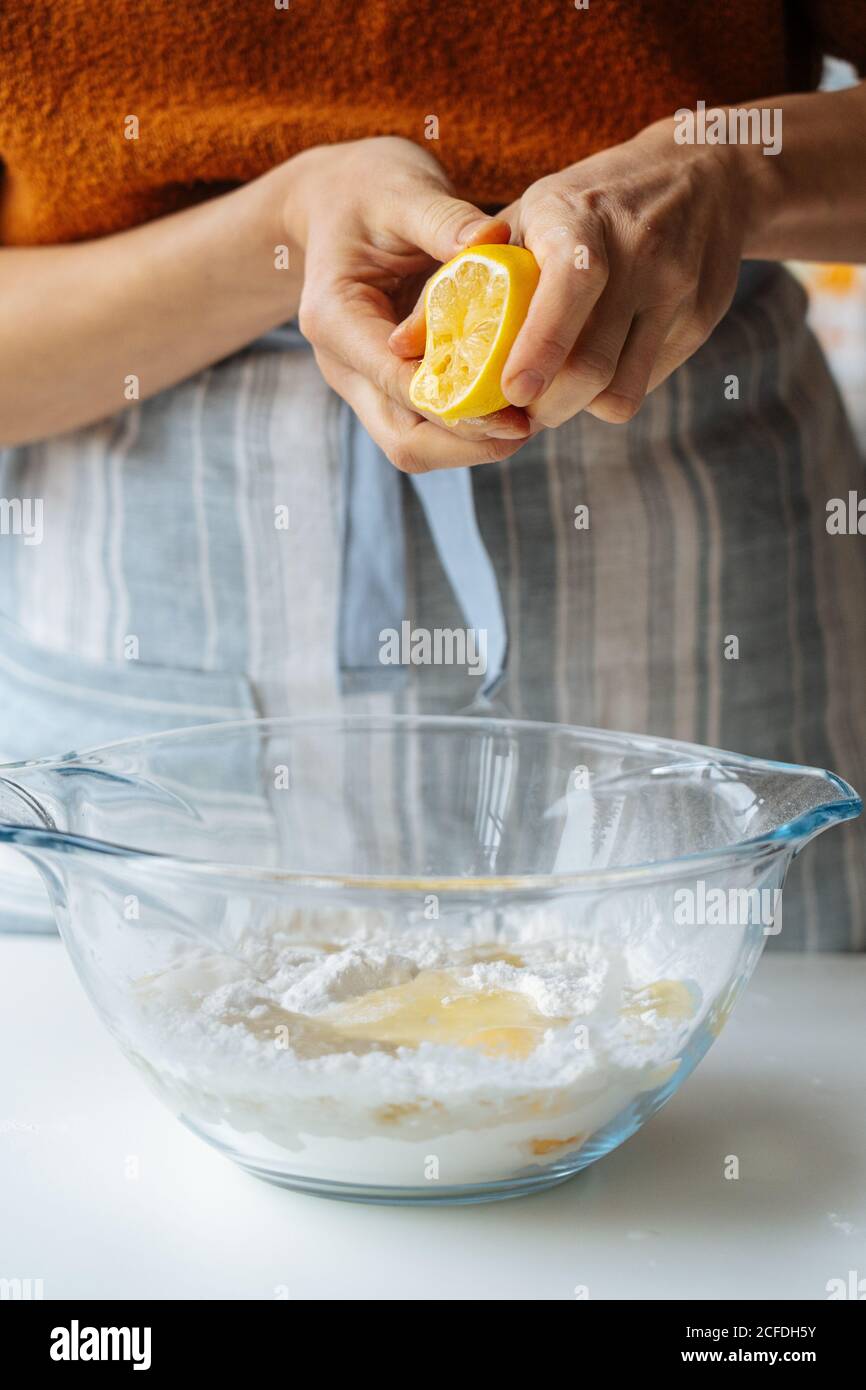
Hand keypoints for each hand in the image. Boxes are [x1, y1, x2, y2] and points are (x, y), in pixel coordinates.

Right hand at [283, 137, 529, 471]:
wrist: (334, 199)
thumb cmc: (368, 188)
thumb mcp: (403, 190)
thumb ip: (445, 218)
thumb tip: (494, 240)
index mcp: (335, 319)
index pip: (400, 385)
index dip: (458, 408)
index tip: (514, 415)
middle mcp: (342, 364)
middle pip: (404, 439)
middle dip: (466, 444)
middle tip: (528, 428)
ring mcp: (362, 381)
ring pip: (414, 446)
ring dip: (469, 445)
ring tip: (526, 423)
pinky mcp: (386, 386)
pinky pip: (425, 426)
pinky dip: (466, 427)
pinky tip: (509, 406)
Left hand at [493, 119, 748, 426]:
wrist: (704, 173)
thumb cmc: (586, 203)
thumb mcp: (526, 217)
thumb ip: (463, 280)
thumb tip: (403, 345)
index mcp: (583, 218)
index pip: (570, 288)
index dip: (539, 349)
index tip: (511, 391)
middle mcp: (639, 251)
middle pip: (591, 364)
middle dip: (547, 406)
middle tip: (518, 413)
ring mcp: (677, 288)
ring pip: (621, 389)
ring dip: (577, 409)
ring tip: (553, 395)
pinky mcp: (701, 319)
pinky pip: (645, 384)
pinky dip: (610, 392)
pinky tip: (597, 369)